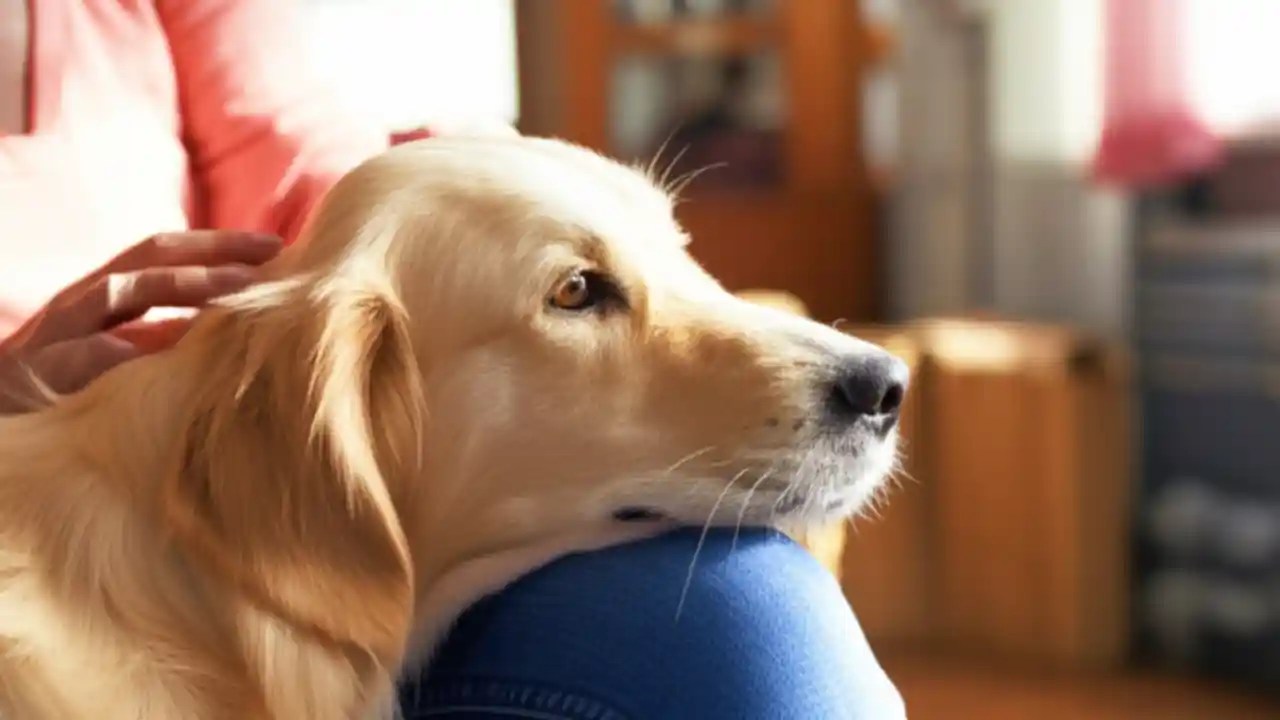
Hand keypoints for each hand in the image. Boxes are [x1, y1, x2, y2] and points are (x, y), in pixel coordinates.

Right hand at [0, 230, 281, 413]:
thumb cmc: (58, 397)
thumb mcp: (118, 362)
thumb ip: (162, 341)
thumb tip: (231, 332)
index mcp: (103, 299)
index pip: (165, 256)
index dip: (219, 246)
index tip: (277, 246)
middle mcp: (80, 304)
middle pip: (148, 256)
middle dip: (211, 249)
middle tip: (272, 252)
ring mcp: (55, 332)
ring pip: (117, 291)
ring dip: (181, 284)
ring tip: (238, 287)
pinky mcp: (35, 372)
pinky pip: (79, 354)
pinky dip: (119, 349)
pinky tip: (165, 352)